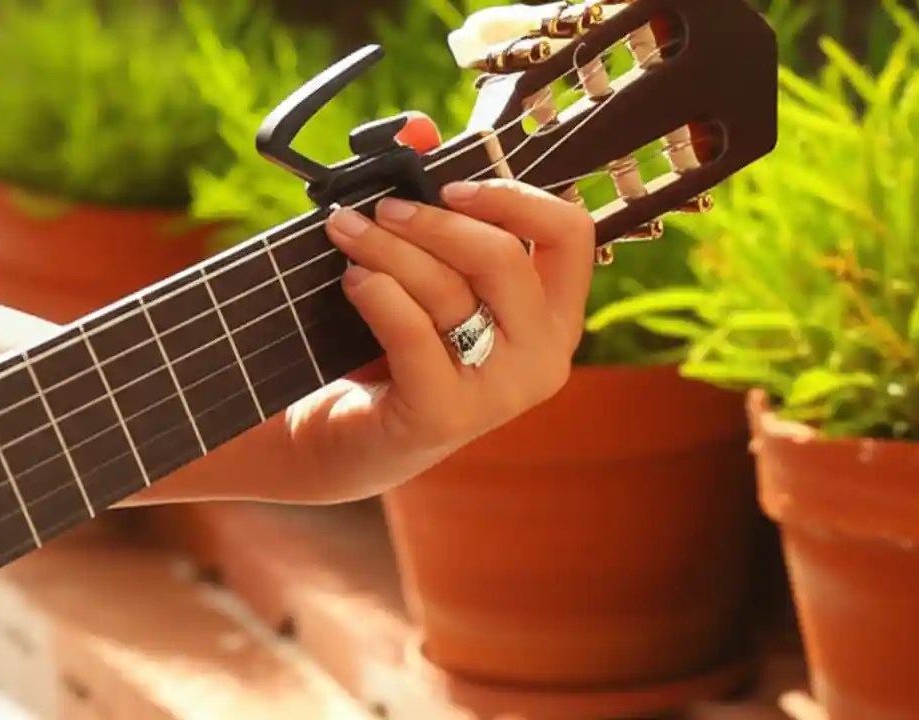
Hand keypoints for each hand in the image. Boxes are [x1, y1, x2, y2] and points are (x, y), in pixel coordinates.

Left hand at [285, 178, 595, 500]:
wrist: (353, 438)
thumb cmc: (399, 346)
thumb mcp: (428, 272)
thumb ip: (433, 201)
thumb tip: (419, 130)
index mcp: (554, 317)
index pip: (572, 234)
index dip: (516, 196)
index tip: (454, 187)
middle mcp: (543, 359)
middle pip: (503, 257)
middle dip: (434, 221)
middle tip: (381, 209)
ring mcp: (499, 394)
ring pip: (448, 290)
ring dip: (386, 247)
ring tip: (346, 232)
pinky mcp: (445, 417)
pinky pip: (412, 332)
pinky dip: (376, 293)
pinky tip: (353, 280)